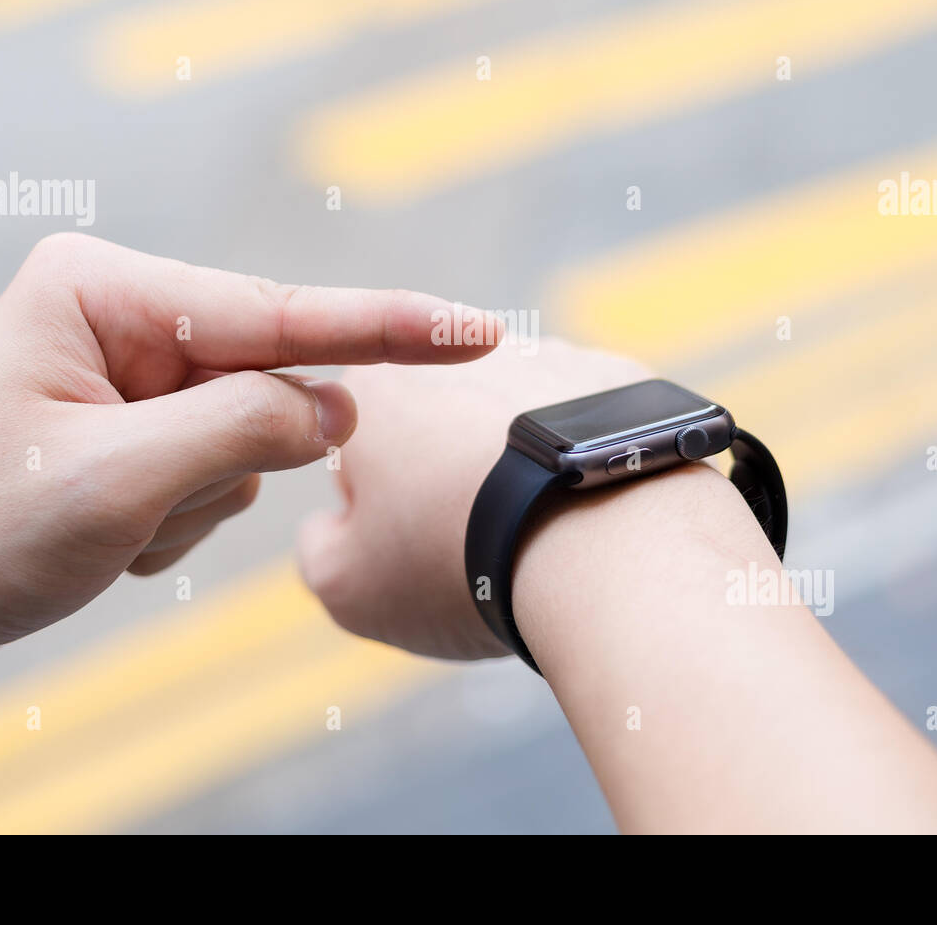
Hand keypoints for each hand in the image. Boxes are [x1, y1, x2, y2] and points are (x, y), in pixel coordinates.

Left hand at [0, 232, 494, 717]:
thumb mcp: (113, 484)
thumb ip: (241, 429)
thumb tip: (336, 406)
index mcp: (103, 287)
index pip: (273, 314)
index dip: (384, 329)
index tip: (474, 332)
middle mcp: (125, 308)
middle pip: (261, 379)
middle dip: (222, 463)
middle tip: (136, 506)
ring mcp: (137, 362)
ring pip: (249, 434)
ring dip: (194, 499)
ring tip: (103, 521)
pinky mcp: (146, 414)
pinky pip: (221, 465)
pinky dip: (181, 513)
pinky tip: (109, 528)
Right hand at [295, 338, 653, 659]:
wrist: (603, 544)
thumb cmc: (462, 563)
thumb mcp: (349, 585)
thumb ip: (319, 548)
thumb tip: (332, 527)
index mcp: (377, 391)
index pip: (353, 448)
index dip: (377, 509)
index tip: (412, 546)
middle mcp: (458, 352)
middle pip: (439, 427)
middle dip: (450, 481)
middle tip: (476, 547)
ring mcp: (545, 354)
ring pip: (515, 422)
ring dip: (520, 466)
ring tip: (543, 534)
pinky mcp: (617, 376)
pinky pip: (588, 425)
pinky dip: (585, 462)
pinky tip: (593, 512)